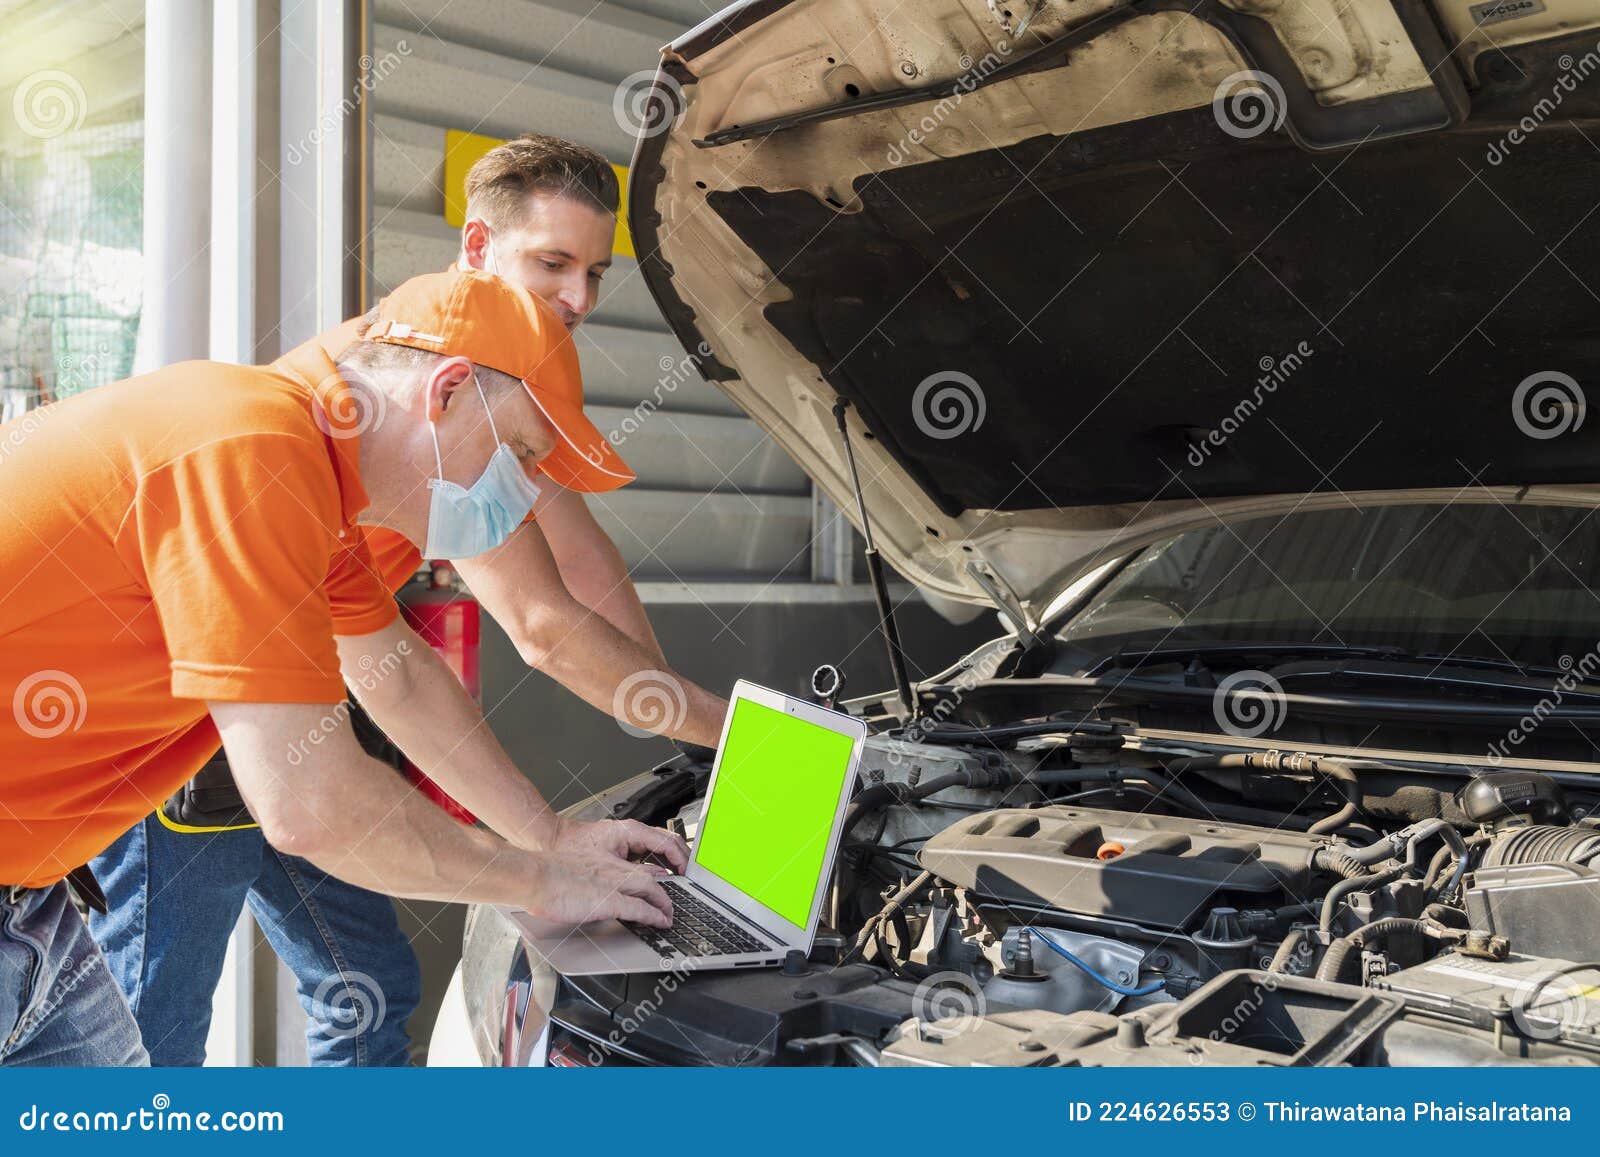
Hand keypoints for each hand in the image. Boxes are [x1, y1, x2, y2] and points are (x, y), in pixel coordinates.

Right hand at [524, 851, 673, 927]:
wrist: (534, 876)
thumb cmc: (543, 876)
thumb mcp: (569, 871)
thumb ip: (582, 879)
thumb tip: (581, 891)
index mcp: (601, 862)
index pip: (634, 868)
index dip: (649, 878)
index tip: (655, 886)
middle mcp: (611, 870)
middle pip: (648, 878)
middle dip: (663, 893)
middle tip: (668, 904)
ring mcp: (612, 884)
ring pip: (651, 889)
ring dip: (664, 904)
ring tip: (669, 915)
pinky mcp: (609, 901)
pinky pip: (641, 908)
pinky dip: (655, 916)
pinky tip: (661, 922)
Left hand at [552, 816, 689, 871]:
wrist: (549, 839)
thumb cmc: (570, 846)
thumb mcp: (605, 868)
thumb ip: (635, 875)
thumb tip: (657, 882)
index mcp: (631, 831)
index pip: (668, 844)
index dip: (681, 861)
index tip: (686, 876)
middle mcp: (631, 831)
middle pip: (667, 842)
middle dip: (681, 860)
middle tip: (688, 878)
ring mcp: (626, 837)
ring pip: (658, 847)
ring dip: (670, 861)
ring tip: (677, 879)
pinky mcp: (620, 845)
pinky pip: (646, 852)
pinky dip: (656, 862)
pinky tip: (656, 876)